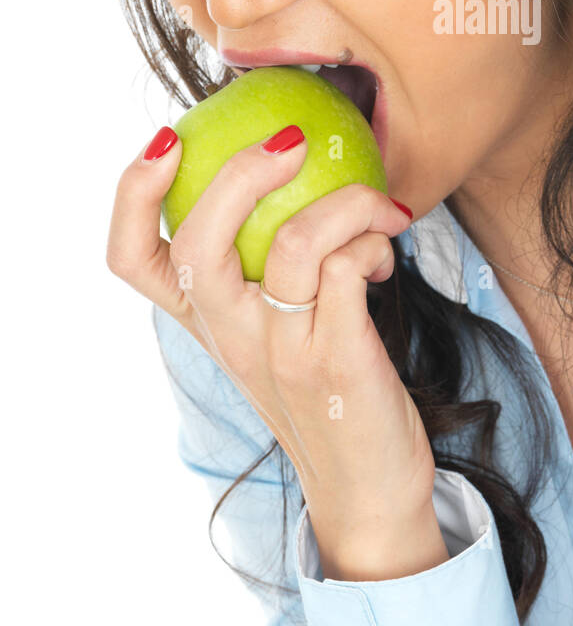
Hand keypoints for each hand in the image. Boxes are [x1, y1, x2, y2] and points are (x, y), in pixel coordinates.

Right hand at [107, 123, 442, 569]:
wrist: (367, 486)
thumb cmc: (326, 392)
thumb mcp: (273, 334)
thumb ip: (263, 273)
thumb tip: (292, 161)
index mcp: (206, 323)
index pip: (131, 258)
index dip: (133, 193)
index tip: (168, 139)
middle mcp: (230, 337)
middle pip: (199, 241)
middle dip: (242, 172)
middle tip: (294, 140)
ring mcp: (280, 351)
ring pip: (292, 243)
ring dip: (348, 203)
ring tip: (381, 208)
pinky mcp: (336, 361)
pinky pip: (348, 270)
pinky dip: (374, 241)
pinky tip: (388, 249)